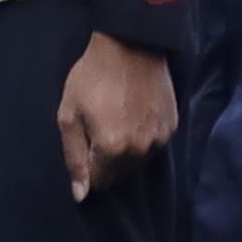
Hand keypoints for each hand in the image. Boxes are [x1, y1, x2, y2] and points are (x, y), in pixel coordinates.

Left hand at [56, 33, 177, 200]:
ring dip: (124, 152)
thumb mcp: (70, 115)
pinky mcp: (172, 127)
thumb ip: (74, 158)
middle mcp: (141, 150)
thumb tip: (81, 195)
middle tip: (95, 129)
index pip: (99, 181)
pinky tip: (131, 117)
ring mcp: (160, 139)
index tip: (82, 147)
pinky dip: (141, 139)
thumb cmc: (92, 78)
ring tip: (113, 121)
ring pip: (137, 162)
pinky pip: (153, 146)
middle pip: (119, 174)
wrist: (130, 46)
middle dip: (104, 161)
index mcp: (113, 149)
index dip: (87, 170)